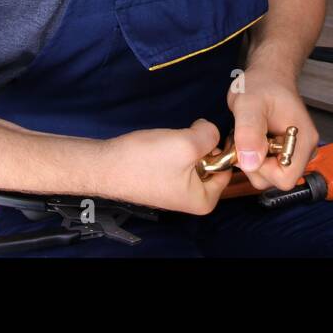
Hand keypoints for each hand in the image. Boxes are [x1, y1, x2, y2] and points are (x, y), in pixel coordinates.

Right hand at [101, 118, 232, 214]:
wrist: (105, 165)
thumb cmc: (146, 161)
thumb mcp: (187, 143)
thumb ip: (211, 135)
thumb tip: (212, 131)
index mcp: (204, 201)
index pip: (228, 168)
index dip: (221, 146)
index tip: (207, 133)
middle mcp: (192, 199)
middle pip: (211, 162)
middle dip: (201, 144)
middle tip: (185, 135)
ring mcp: (176, 189)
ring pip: (194, 157)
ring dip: (186, 143)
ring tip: (169, 140)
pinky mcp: (163, 178)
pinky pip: (179, 158)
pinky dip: (173, 147)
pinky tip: (160, 144)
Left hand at [226, 64, 318, 191]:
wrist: (267, 76)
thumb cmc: (262, 84)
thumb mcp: (249, 103)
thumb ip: (249, 132)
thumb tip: (250, 163)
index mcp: (303, 140)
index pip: (286, 178)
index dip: (264, 169)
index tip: (251, 147)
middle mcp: (303, 150)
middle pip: (277, 179)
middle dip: (255, 164)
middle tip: (244, 138)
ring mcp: (294, 151)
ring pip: (269, 175)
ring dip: (251, 160)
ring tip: (247, 135)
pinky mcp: (283, 151)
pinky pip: (266, 166)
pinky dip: (253, 156)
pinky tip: (251, 138)